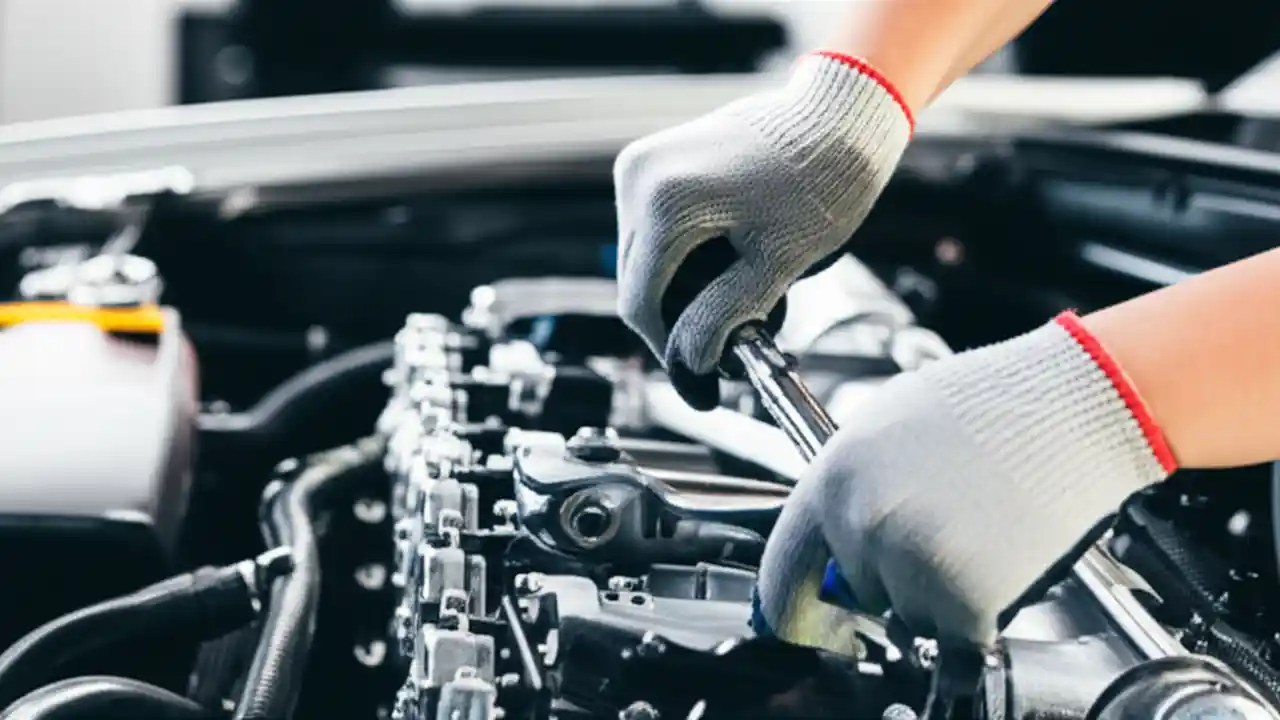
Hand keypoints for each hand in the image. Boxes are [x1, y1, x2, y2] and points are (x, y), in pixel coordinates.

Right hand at [613, 52, 913, 407]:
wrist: (837, 113)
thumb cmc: (821, 178)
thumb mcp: (776, 263)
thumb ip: (724, 317)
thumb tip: (690, 362)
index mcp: (664, 203)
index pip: (641, 303)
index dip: (669, 350)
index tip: (701, 380)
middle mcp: (639, 178)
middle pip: (636, 282)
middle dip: (676, 319)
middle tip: (728, 345)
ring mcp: (641, 165)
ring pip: (641, 258)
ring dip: (678, 288)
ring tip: (737, 297)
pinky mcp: (652, 161)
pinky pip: (649, 229)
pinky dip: (679, 257)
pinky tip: (726, 261)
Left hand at [754, 312, 1176, 647]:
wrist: (1073, 407)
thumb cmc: (989, 404)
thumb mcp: (887, 422)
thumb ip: (849, 483)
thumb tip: (830, 530)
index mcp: (834, 479)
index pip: (784, 567)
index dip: (793, 598)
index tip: (805, 615)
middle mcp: (864, 524)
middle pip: (858, 590)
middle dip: (890, 576)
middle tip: (938, 530)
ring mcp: (913, 564)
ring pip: (909, 613)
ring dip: (936, 592)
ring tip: (973, 529)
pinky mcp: (966, 597)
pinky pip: (958, 632)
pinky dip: (980, 610)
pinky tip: (998, 553)